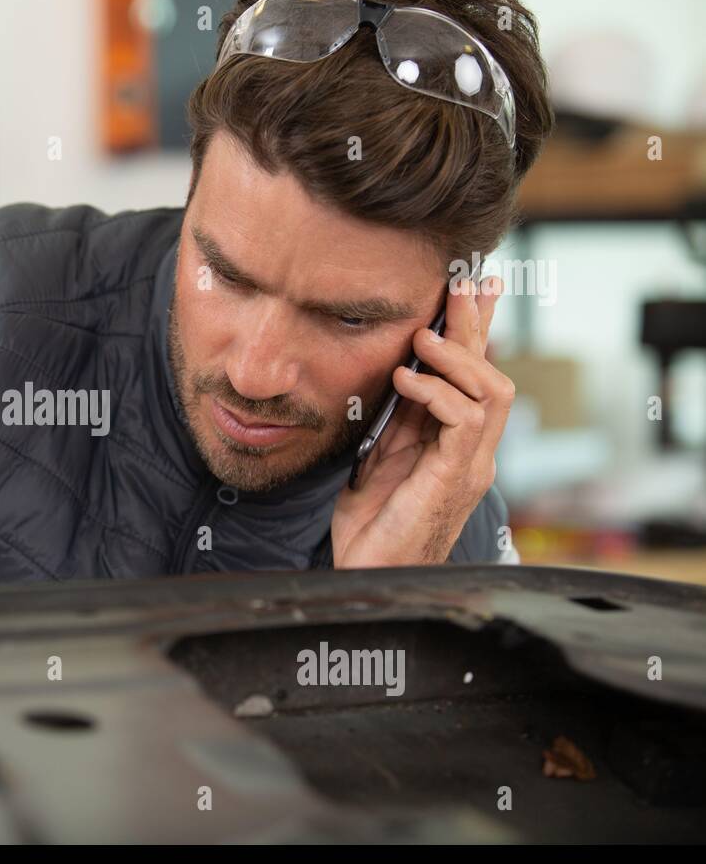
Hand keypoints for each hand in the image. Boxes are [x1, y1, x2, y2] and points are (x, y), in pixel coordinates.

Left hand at [330, 275, 512, 566]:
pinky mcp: (455, 479)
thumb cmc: (371, 531)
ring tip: (422, 339)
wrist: (371, 579)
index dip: (475, 332)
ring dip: (457, 358)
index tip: (470, 288)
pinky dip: (438, 394)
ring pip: (493, 392)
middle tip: (461, 285)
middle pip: (491, 374)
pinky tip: (406, 382)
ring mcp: (469, 466)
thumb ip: (393, 423)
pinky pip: (465, 422)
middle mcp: (471, 452)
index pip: (472, 378)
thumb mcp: (377, 461)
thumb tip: (394, 374)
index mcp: (452, 445)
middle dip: (477, 326)